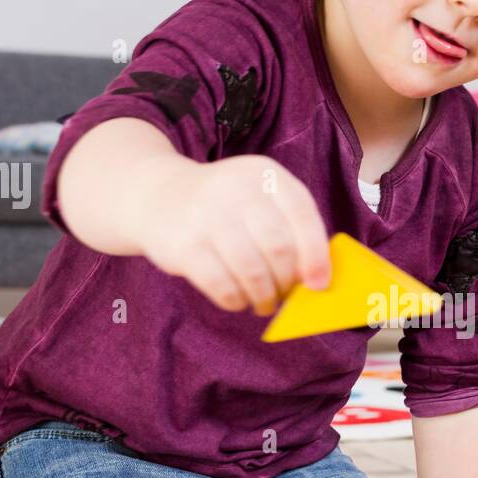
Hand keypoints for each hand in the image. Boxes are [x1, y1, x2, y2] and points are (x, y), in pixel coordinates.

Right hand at [133, 154, 330, 314]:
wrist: (159, 195)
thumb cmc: (225, 207)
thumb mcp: (260, 199)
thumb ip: (291, 229)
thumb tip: (315, 280)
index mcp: (266, 174)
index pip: (303, 214)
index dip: (316, 255)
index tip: (318, 284)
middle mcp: (237, 188)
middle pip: (279, 247)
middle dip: (287, 281)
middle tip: (284, 294)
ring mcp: (207, 216)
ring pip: (252, 271)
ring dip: (264, 296)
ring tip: (264, 303)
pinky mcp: (184, 245)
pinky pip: (221, 285)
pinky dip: (236, 300)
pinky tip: (237, 300)